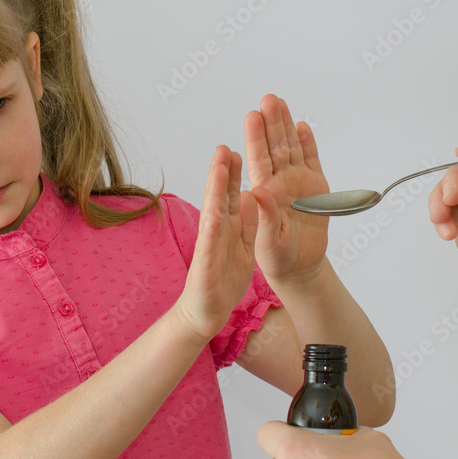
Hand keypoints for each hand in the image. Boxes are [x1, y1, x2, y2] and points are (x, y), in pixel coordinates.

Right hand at [175, 146, 257, 341]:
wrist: (208, 310)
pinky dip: (212, 227)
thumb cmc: (223, 279)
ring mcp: (209, 245)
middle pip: (219, 196)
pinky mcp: (205, 264)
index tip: (236, 150)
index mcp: (228, 226)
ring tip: (219, 167)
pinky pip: (210, 244)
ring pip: (213, 211)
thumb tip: (252, 196)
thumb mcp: (243, 245)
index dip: (233, 173)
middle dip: (222, 171)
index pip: (230, 194)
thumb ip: (247, 222)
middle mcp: (216, 231)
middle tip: (224, 147)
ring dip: (215, 189)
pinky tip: (215, 211)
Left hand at [244, 94, 329, 284]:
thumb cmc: (276, 256)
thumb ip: (263, 216)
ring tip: (280, 103)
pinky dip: (308, 143)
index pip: (258, 160)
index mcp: (263, 193)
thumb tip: (255, 191)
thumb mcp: (266, 241)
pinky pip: (311, 160)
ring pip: (290, 148)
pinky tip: (301, 126)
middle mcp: (278, 183)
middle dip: (271, 123)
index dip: (255, 138)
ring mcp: (297, 182)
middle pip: (274, 148)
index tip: (252, 117)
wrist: (299, 266)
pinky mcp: (315, 186)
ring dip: (285, 126)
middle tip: (268, 99)